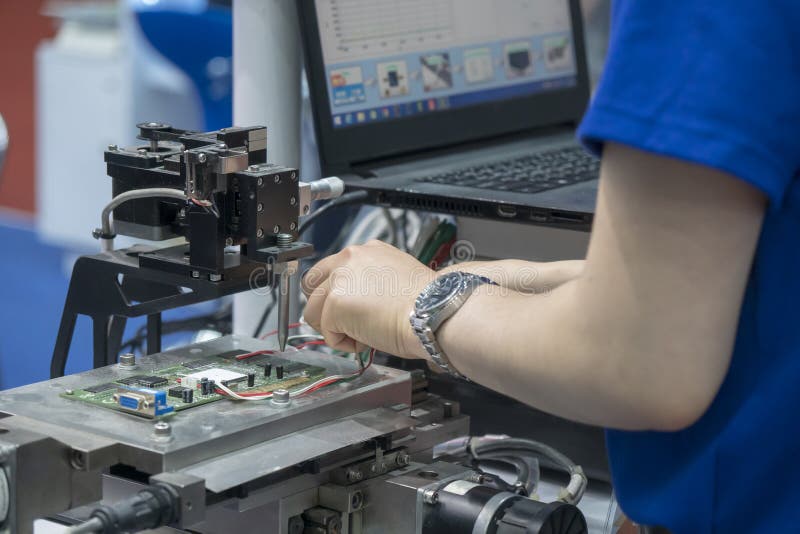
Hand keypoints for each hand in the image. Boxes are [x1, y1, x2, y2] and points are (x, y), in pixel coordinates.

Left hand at [302, 240, 435, 357]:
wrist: (434, 312)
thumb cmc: (427, 303)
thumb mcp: (396, 278)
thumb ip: (370, 283)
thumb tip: (358, 303)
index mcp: (367, 250)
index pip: (332, 269)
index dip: (336, 293)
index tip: (349, 309)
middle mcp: (350, 258)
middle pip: (312, 284)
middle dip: (323, 307)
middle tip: (346, 325)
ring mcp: (339, 280)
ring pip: (313, 310)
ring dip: (333, 328)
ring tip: (363, 334)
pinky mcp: (335, 304)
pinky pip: (327, 332)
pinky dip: (343, 343)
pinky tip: (367, 340)